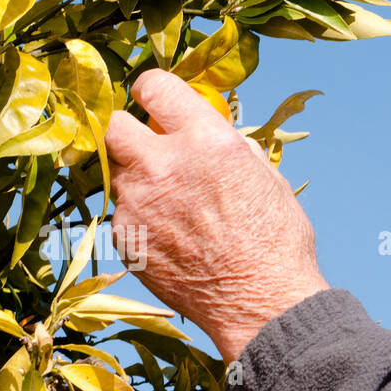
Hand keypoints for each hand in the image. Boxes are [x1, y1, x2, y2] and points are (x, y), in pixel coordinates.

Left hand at [105, 69, 329, 361]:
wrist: (263, 305)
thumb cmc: (278, 244)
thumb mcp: (268, 179)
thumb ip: (232, 148)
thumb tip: (215, 133)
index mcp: (207, 140)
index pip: (153, 86)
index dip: (155, 93)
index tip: (158, 106)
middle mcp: (164, 164)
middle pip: (112, 123)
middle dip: (128, 131)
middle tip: (149, 150)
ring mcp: (138, 203)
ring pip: (115, 172)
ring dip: (136, 180)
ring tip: (170, 206)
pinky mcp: (126, 238)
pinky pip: (122, 214)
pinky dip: (140, 220)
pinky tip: (171, 240)